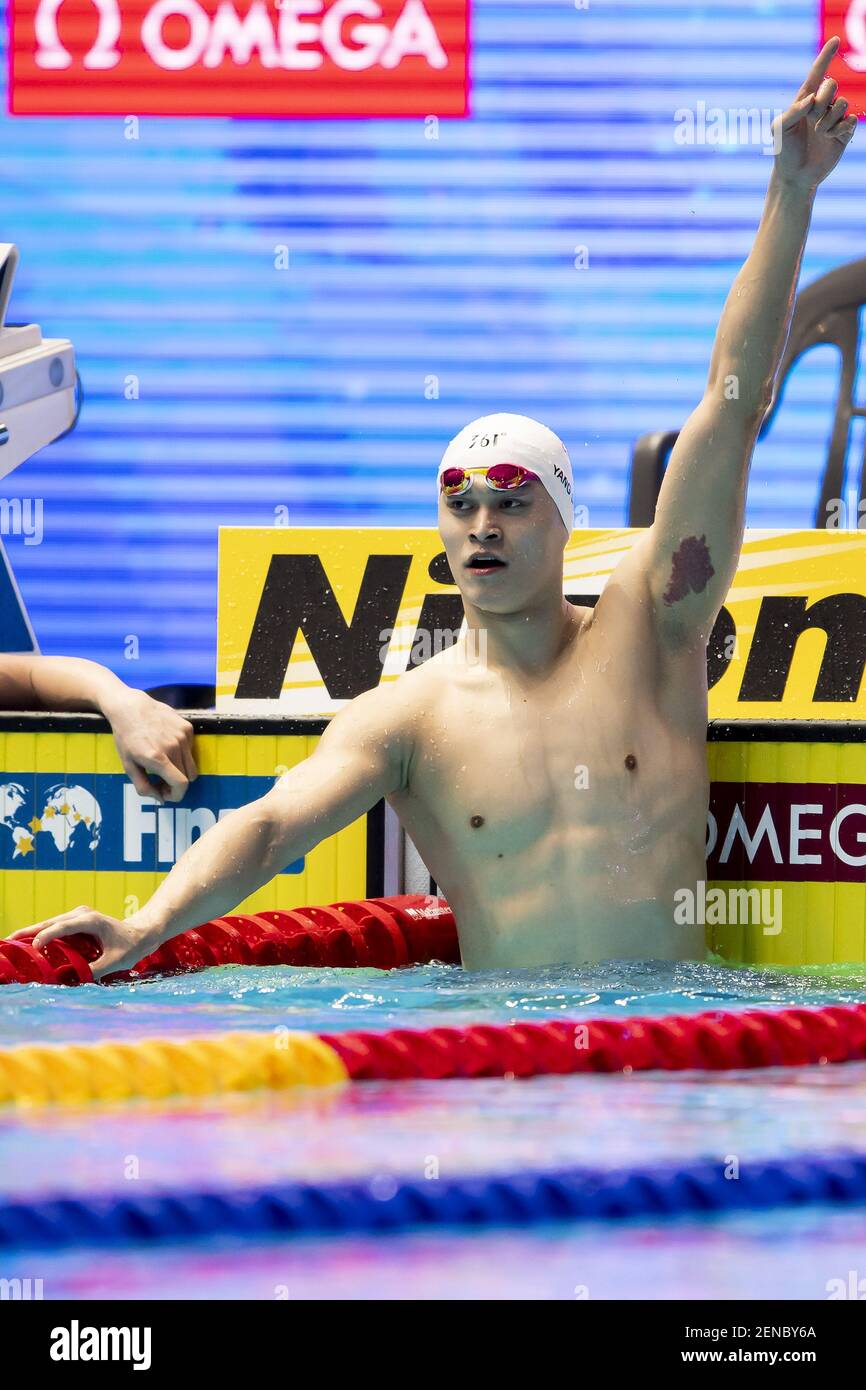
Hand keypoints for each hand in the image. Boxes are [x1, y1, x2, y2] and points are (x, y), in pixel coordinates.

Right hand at [7, 907, 155, 980]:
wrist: (140, 932)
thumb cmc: (130, 947)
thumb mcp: (115, 962)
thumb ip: (93, 970)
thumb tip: (69, 979)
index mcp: (91, 921)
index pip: (62, 927)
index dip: (47, 936)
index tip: (34, 948)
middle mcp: (81, 914)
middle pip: (50, 922)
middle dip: (28, 931)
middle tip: (9, 941)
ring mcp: (78, 916)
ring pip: (49, 923)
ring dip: (31, 932)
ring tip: (13, 942)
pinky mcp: (76, 921)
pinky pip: (55, 927)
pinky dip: (41, 933)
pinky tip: (28, 943)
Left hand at [103, 689, 196, 802]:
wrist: (130, 707)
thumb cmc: (126, 736)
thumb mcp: (127, 765)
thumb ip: (143, 786)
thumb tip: (160, 798)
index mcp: (157, 758)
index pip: (181, 784)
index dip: (177, 795)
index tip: (167, 794)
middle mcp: (173, 747)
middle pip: (187, 777)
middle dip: (176, 784)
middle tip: (161, 780)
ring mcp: (182, 736)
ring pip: (191, 765)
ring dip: (180, 770)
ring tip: (164, 764)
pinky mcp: (187, 727)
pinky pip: (190, 750)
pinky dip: (182, 754)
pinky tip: (166, 745)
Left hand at [773, 37, 856, 190]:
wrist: (795, 176)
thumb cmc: (784, 152)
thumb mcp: (779, 130)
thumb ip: (792, 111)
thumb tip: (811, 99)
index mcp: (804, 100)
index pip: (817, 73)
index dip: (826, 56)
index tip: (835, 40)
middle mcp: (821, 106)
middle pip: (832, 84)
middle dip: (823, 98)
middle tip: (812, 117)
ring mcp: (833, 118)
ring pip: (843, 103)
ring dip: (829, 118)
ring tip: (819, 132)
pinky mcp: (844, 132)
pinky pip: (851, 119)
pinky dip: (839, 128)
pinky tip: (831, 138)